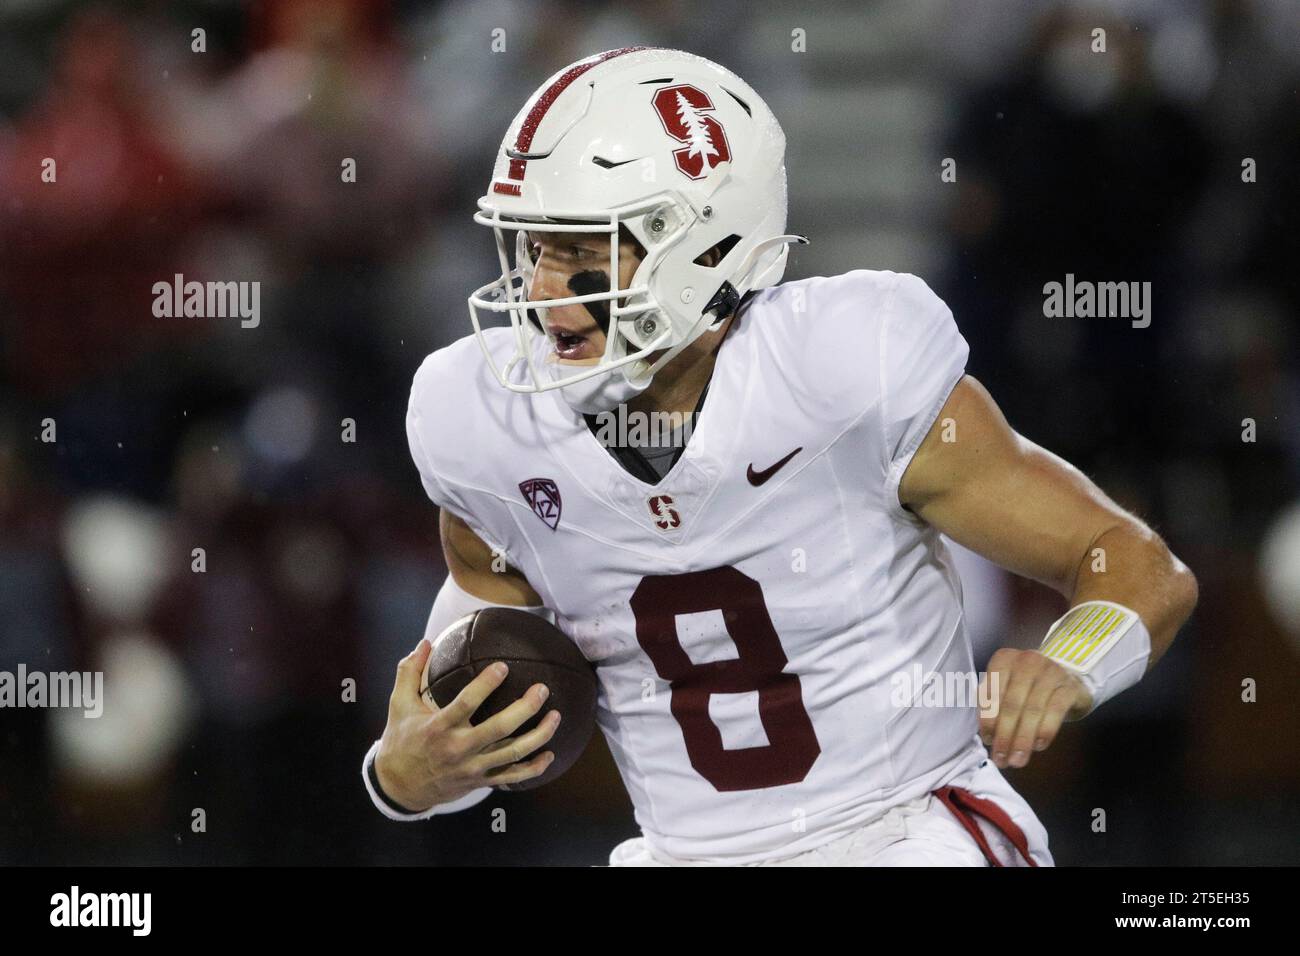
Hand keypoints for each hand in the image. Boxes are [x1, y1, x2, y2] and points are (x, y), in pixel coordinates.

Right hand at [374, 638, 560, 810]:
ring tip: (556, 716)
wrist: (400, 786)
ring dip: (538, 736)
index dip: (486, 685)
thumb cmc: (402, 740)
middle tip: (542, 689)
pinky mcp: (480, 781)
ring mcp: (471, 767)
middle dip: (525, 709)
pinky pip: (511, 777)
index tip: (504, 666)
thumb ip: (410, 672)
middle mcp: (458, 749)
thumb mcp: (399, 705)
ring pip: (512, 754)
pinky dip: (533, 769)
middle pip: (498, 729)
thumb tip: (425, 642)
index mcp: (439, 727)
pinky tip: (550, 755)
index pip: (466, 704)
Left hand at [977, 648, 1092, 769]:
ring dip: (1023, 739)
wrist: (1068, 678)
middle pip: (1011, 704)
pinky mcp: (1070, 685)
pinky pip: (1055, 711)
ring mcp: (1051, 671)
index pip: (991, 692)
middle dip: (1005, 735)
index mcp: (1004, 659)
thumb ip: (993, 705)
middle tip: (1002, 759)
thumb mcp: (1007, 688)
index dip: (988, 719)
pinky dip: (1045, 731)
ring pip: (1032, 710)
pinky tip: (1038, 746)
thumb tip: (988, 737)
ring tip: (1018, 760)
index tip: (987, 741)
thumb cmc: (1029, 686)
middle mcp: (1027, 660)